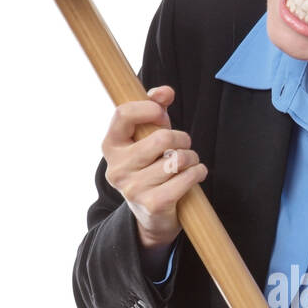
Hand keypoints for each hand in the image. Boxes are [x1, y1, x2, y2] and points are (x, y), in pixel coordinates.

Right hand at [101, 85, 207, 247]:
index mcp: (110, 145)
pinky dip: (197, 173)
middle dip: (181, 139)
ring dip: (192, 158)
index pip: (123, 114)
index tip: (163, 115)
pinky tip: (196, 173)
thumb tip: (165, 92)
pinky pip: (184, 180)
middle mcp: (116, 168)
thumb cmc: (151, 166)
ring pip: (176, 160)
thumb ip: (154, 109)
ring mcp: (132, 188)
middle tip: (184, 145)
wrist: (152, 215)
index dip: (149, 109)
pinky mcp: (152, 204)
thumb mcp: (148, 136)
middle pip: (159, 139)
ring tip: (190, 162)